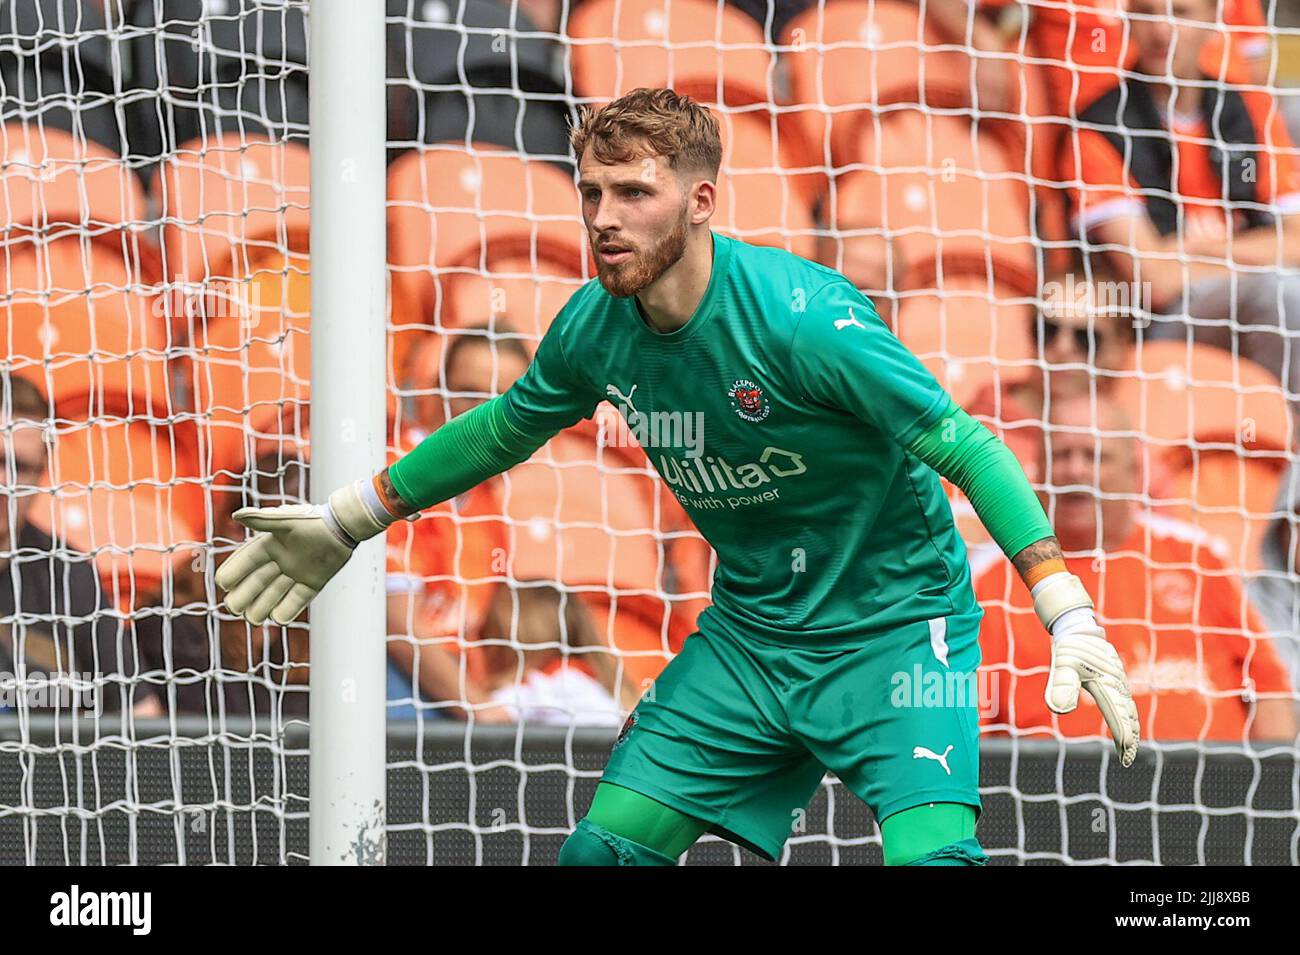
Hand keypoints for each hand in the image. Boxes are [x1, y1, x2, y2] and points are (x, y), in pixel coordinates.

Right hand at [215, 504, 355, 625]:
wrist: (343, 526)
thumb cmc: (313, 520)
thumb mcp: (286, 520)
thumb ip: (262, 520)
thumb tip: (236, 515)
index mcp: (268, 545)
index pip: (245, 562)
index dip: (233, 572)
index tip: (223, 584)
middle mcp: (279, 561)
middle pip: (255, 583)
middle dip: (243, 596)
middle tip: (234, 608)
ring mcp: (295, 573)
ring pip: (273, 595)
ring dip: (261, 607)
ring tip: (253, 619)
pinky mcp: (312, 582)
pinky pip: (297, 600)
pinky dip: (288, 610)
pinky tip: (279, 620)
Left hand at [1032, 571, 1139, 766]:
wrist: (1077, 626)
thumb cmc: (1069, 646)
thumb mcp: (1062, 665)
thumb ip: (1062, 686)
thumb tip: (1061, 711)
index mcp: (1107, 684)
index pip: (1118, 716)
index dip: (1123, 737)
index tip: (1125, 755)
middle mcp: (1117, 684)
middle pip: (1127, 715)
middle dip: (1128, 736)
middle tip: (1127, 757)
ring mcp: (1118, 681)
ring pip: (1128, 708)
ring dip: (1129, 726)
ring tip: (1127, 746)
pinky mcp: (1115, 678)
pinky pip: (1124, 700)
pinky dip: (1127, 714)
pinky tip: (1125, 721)